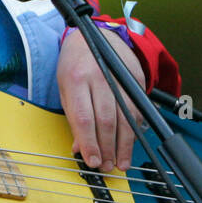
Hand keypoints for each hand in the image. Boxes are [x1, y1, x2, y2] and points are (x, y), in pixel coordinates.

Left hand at [57, 29, 145, 172]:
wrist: (93, 36)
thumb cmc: (74, 64)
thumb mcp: (64, 88)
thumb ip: (73, 118)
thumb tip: (80, 147)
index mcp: (76, 79)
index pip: (85, 118)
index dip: (90, 143)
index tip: (92, 161)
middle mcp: (100, 78)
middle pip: (108, 120)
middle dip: (108, 148)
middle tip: (107, 166)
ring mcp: (120, 77)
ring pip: (126, 117)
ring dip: (124, 145)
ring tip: (120, 162)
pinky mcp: (135, 79)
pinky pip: (137, 110)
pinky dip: (134, 130)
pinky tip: (130, 144)